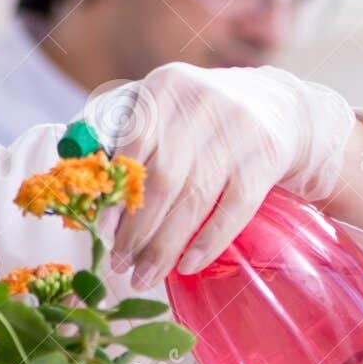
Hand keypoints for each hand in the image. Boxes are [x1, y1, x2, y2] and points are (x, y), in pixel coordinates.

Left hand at [104, 63, 357, 289]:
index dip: (117, 194)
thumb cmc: (199, 119)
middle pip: (163, 179)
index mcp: (166, 87)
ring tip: (145, 276)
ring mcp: (238, 129)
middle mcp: (202, 102)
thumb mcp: (165, 109)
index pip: (133, 146)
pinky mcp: (266, 156)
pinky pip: (235, 208)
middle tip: (120, 265)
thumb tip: (86, 196)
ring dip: (165, 247)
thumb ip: (123, 138)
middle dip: (137, 231)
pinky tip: (187, 266)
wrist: (276, 106)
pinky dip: (208, 242)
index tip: (101, 233)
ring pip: (195, 198)